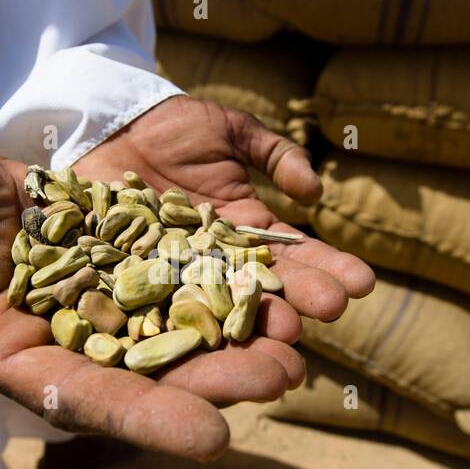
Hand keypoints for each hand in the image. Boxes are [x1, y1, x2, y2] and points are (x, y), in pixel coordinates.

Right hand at [0, 130, 366, 460]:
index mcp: (10, 358)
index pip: (79, 401)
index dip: (143, 420)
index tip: (212, 440)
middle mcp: (70, 342)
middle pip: (153, 370)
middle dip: (218, 379)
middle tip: (286, 376)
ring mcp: (107, 300)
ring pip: (185, 321)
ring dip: (245, 330)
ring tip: (310, 331)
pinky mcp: (133, 256)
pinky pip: (193, 265)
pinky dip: (239, 272)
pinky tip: (292, 274)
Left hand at [77, 94, 374, 317]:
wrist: (107, 125)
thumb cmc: (173, 126)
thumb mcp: (231, 130)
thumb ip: (273, 154)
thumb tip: (314, 191)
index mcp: (245, 231)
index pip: (294, 255)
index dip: (328, 268)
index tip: (362, 283)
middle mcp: (215, 261)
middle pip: (264, 288)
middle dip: (300, 300)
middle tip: (332, 310)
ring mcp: (176, 274)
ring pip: (220, 306)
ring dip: (255, 324)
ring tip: (288, 337)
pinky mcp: (134, 279)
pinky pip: (161, 303)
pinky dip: (186, 324)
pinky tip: (213, 344)